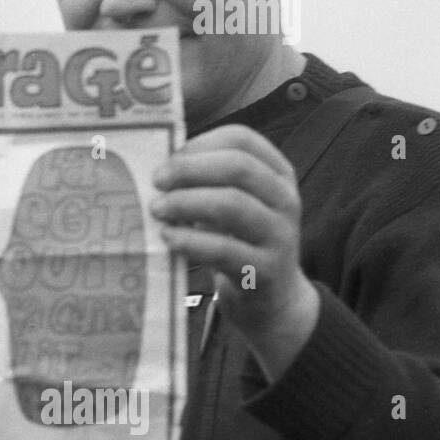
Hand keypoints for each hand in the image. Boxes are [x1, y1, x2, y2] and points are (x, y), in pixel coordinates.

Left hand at [150, 124, 319, 379]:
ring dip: (187, 203)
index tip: (167, 157)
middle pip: (239, 167)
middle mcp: (285, 199)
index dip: (201, 143)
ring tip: (157, 209)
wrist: (272, 299)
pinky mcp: (266, 271)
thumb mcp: (230, 204)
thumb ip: (204, 183)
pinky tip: (168, 238)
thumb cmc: (238, 240)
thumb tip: (155, 168)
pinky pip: (225, 249)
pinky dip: (192, 241)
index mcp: (276, 172)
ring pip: (234, 205)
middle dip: (191, 169)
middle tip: (156, 180)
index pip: (242, 139)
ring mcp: (280, 235)